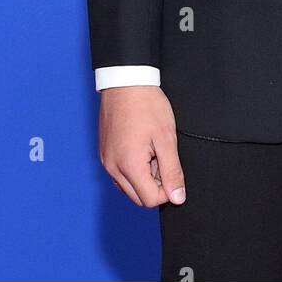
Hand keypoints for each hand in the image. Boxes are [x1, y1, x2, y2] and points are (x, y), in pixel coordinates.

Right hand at [98, 85, 185, 207]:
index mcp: (128, 165)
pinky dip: (132, 168)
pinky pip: (119, 174)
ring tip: (151, 150)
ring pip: (128, 187)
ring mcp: (106, 160)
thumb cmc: (147, 105)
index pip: (150, 200)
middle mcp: (112, 167)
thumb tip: (177, 197)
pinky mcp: (104, 153)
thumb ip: (172, 171)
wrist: (125, 81)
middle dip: (155, 184)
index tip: (171, 167)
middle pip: (138, 197)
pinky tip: (141, 148)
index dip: (167, 189)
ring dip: (143, 176)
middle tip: (161, 156)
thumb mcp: (166, 138)